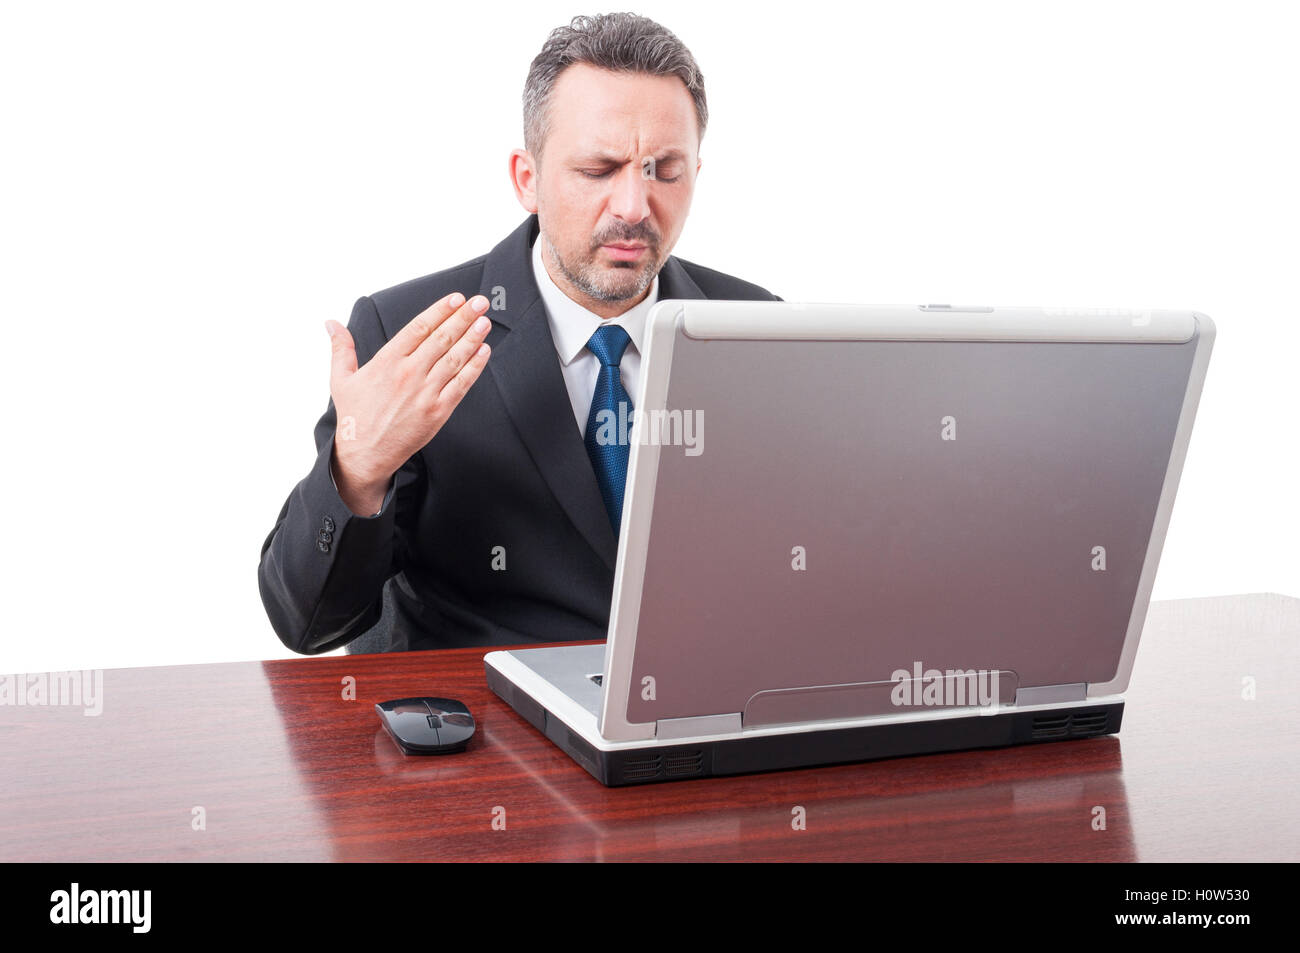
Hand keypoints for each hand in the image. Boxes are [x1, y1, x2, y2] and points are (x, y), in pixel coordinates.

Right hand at [325, 292, 491, 513]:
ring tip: (484, 321)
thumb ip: (341, 348)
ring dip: (472, 338)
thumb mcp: (341, 379)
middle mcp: (408, 374)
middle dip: (463, 317)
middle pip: (441, 338)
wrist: (365, 453)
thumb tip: (331, 323)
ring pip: (454, 359)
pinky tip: (483, 352)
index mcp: (387, 362)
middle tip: (479, 303)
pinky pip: (461, 385)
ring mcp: (425, 393)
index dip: (440, 311)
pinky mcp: (438, 411)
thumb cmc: (355, 416)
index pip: (419, 328)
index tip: (455, 299)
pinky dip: (474, 367)